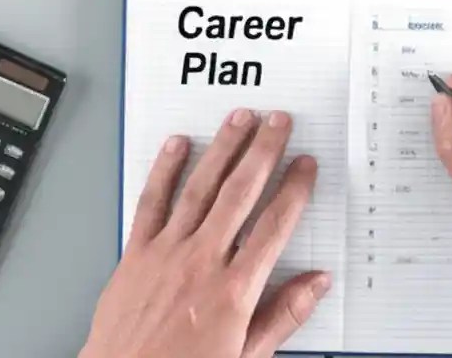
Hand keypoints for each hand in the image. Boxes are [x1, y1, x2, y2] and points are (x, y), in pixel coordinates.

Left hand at [80, 109, 330, 357]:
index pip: (274, 226)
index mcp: (234, 291)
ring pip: (200, 188)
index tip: (305, 166)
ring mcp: (166, 254)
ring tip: (239, 119)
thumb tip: (316, 284)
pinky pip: (152, 202)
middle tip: (278, 122)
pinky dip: (165, 170)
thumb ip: (283, 315)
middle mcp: (201, 263)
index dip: (294, 190)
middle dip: (263, 152)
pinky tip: (176, 145)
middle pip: (240, 193)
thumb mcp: (247, 357)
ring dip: (222, 148)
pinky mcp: (135, 254)